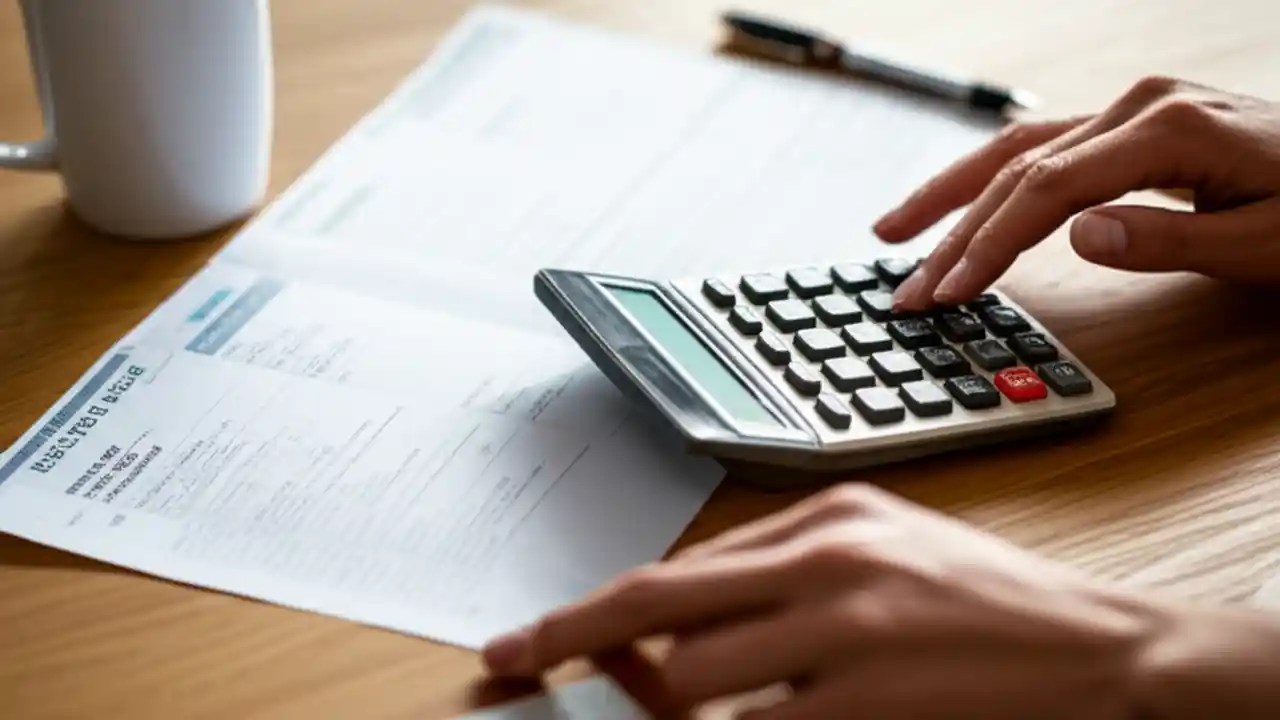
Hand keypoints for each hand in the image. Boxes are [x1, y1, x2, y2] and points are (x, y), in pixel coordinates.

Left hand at [481, 485, 1165, 718]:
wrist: (1100, 646)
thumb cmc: (987, 603)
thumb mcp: (881, 552)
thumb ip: (781, 575)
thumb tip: (683, 615)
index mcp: (825, 517)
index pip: (679, 569)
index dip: (594, 611)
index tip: (536, 638)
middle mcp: (825, 560)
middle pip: (660, 607)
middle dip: (575, 642)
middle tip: (514, 662)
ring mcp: (846, 630)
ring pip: (696, 681)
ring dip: (679, 711)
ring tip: (711, 711)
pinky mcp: (870, 699)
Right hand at [875, 76, 1279, 310]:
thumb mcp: (1264, 244)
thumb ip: (1167, 239)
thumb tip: (1076, 237)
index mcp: (1168, 129)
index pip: (1047, 189)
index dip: (989, 242)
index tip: (947, 290)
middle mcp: (1141, 106)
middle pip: (1017, 166)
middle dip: (951, 228)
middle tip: (903, 285)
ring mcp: (1136, 109)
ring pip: (1018, 149)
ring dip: (951, 191)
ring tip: (893, 229)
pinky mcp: (1136, 124)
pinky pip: (1045, 149)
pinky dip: (993, 179)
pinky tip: (964, 201)